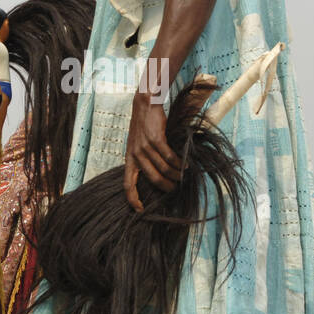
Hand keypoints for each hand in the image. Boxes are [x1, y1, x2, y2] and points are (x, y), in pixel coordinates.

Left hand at [123, 95, 182, 210]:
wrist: (144, 104)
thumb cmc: (143, 126)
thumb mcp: (137, 145)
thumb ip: (143, 159)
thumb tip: (157, 176)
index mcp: (129, 158)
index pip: (127, 184)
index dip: (132, 198)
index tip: (139, 210)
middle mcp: (135, 154)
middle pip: (152, 179)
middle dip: (165, 186)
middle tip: (175, 189)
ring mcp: (145, 147)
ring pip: (163, 168)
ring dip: (176, 174)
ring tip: (183, 176)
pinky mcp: (155, 139)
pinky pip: (169, 156)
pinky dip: (179, 163)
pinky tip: (185, 164)